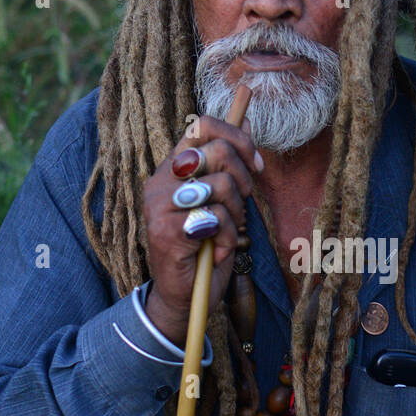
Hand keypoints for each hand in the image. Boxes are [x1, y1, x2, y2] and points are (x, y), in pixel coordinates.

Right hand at [142, 114, 262, 346]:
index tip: (255, 165)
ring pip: (220, 184)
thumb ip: (230, 160)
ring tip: (226, 233)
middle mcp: (161, 181)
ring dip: (236, 214)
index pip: (202, 125)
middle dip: (244, 180)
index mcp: (172, 168)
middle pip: (217, 150)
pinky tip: (216, 250)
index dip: (237, 138)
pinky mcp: (166, 230)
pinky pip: (215, 217)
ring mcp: (160, 205)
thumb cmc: (204, 247)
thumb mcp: (223, 200)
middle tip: (242, 205)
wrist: (183, 297)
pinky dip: (228, 237)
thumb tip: (246, 118)